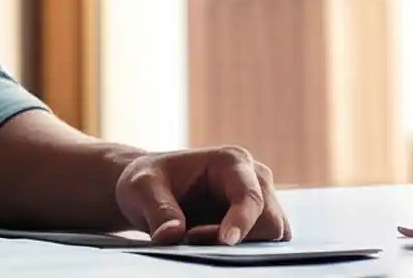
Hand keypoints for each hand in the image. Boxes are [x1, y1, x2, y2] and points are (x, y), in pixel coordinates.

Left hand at [115, 146, 288, 245]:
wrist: (151, 189)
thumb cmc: (149, 181)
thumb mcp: (142, 189)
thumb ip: (158, 210)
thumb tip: (172, 235)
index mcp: (231, 161)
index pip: (250, 195)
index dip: (243, 220)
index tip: (226, 242)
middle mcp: (253, 178)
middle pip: (270, 220)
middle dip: (239, 237)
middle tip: (192, 238)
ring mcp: (259, 200)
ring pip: (271, 235)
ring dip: (241, 246)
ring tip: (196, 237)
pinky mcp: (256, 221)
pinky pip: (263, 245)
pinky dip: (242, 251)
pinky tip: (209, 245)